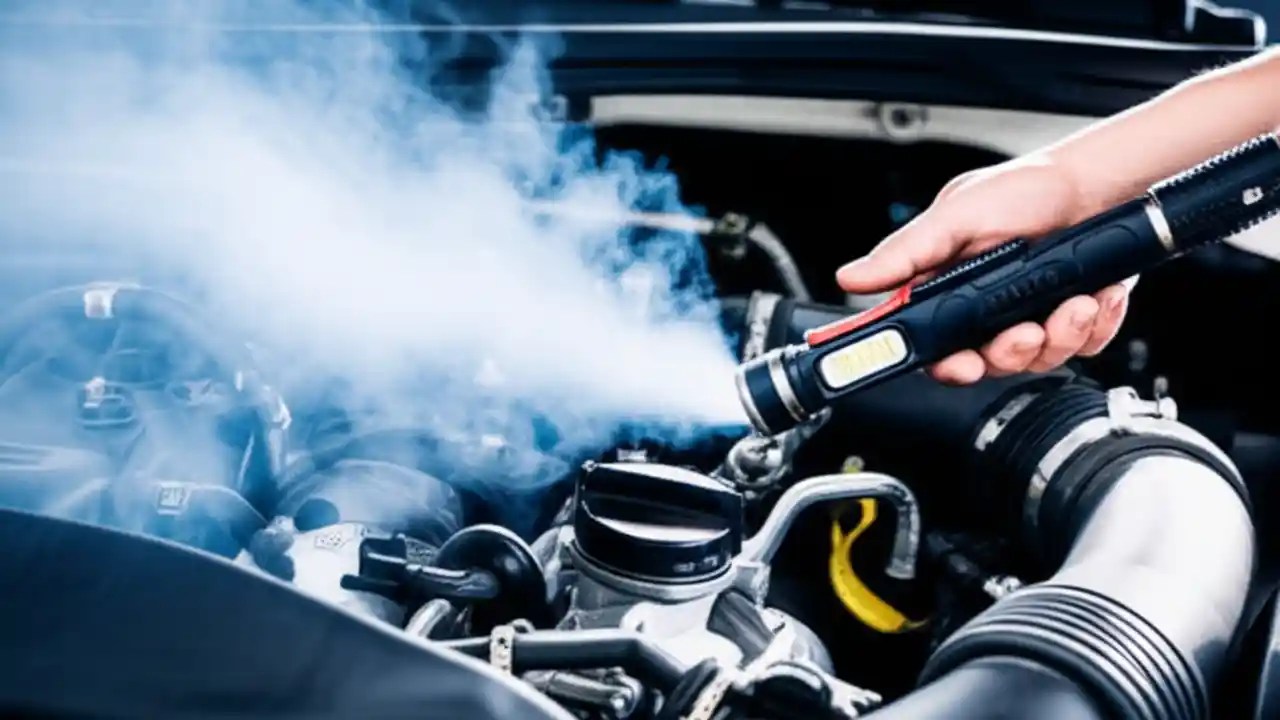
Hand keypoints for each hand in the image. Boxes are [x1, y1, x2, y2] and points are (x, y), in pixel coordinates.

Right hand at [837, 156, 1130, 383]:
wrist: (1096, 181)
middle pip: (989, 362)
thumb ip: (907, 253)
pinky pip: (1083, 346)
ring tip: (1075, 300)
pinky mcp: (1073, 320)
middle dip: (1013, 351)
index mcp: (947, 290)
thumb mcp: (957, 214)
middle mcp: (986, 311)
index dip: (946, 364)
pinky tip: (1098, 293)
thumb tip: (851, 277)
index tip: (962, 364)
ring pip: (1039, 359)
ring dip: (1061, 334)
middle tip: (1028, 328)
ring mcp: (1030, 317)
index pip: (933, 347)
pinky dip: (1095, 324)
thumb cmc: (1025, 188)